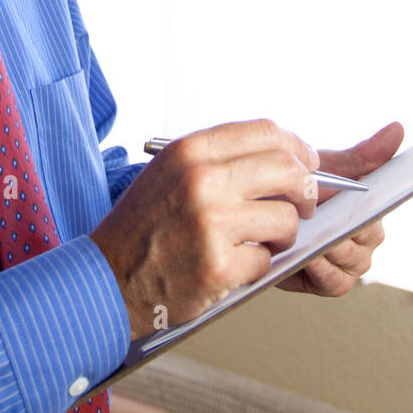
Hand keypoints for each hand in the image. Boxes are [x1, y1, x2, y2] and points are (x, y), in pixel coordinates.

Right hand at [89, 119, 320, 339]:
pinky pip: (267, 260)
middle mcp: (202, 180)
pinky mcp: (218, 266)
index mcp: (191, 151)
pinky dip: (257, 266)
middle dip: (305, 190)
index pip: (267, 133)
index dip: (297, 148)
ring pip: (286, 219)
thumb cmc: (143, 227)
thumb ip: (220, 160)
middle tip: (303, 206)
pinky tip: (232, 265)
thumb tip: (284, 157)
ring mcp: (211, 223)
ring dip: (282, 234)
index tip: (307, 163)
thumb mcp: (171, 172)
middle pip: (288, 171)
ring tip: (259, 241)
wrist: (106, 279)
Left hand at [275, 120, 403, 296]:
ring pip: (352, 259)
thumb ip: (364, 155)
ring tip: (305, 230)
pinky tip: (303, 253)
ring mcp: (350, 264)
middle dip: (340, 223)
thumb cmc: (297, 188)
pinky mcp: (329, 283)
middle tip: (316, 211)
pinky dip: (319, 267)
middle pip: (367, 237)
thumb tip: (399, 128)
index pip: (379, 210)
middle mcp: (366, 241)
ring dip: (327, 244)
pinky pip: (335, 280)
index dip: (367, 205)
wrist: (259, 209)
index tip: (348, 196)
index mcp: (371, 212)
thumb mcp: (328, 168)